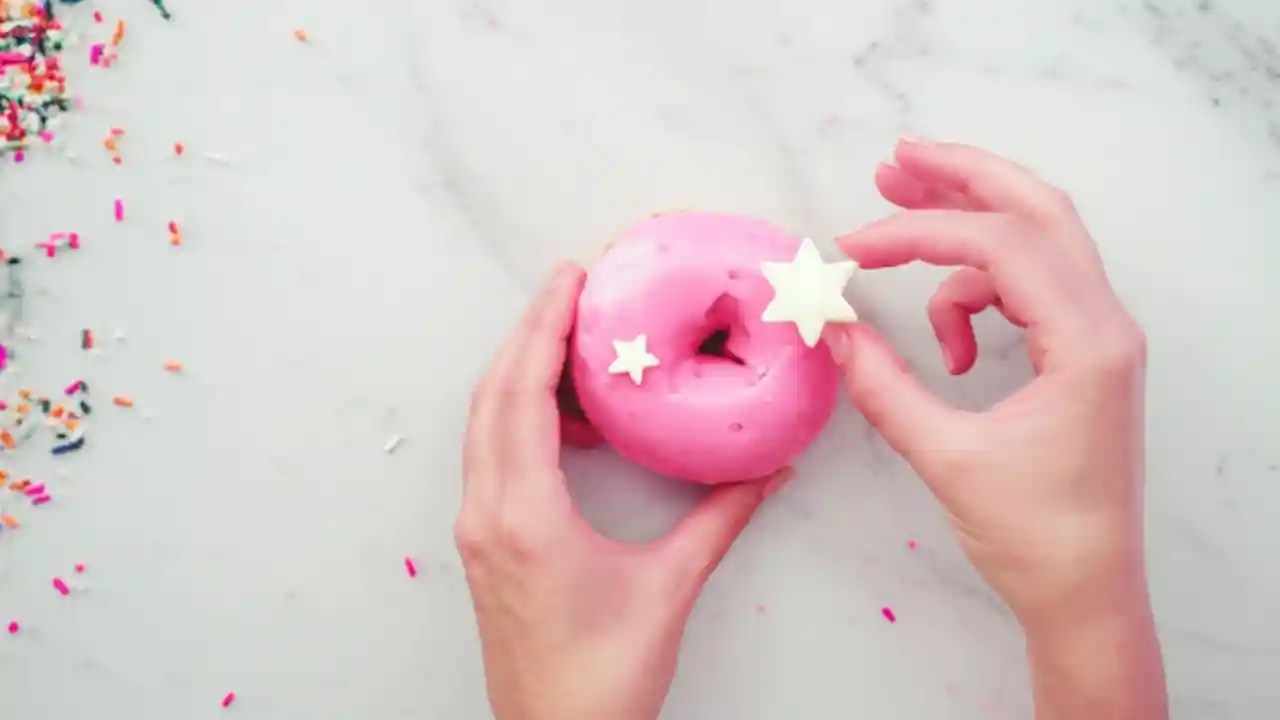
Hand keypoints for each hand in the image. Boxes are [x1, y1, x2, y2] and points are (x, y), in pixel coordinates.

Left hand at [459, 262, 790, 719]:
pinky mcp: (486, 545)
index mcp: (524, 514)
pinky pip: (494, 458)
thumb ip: (720, 521)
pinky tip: (573, 423)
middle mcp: (488, 513)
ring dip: (521, 374)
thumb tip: (766, 472)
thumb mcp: (668, 589)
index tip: (569, 280)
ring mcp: (479, 530)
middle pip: (493, 396)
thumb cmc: (602, 678)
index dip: (543, 327)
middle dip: (529, 333)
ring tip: (571, 341)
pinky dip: (522, 420)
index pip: (522, 394)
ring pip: (486, 425)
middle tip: (571, 289)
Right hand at [826, 138, 1165, 717]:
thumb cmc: (1030, 536)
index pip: (1000, 245)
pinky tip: (945, 338)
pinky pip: (1030, 287)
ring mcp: (1100, 336)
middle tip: (894, 161)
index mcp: (1087, 344)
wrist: (1085, 593)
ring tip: (892, 235)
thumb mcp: (943, 456)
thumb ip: (881, 383)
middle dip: (962, 179)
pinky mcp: (1084, 353)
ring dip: (965, 227)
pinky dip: (978, 290)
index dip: (918, 231)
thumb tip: (829, 324)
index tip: (851, 247)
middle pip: (1038, 210)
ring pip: (1037, 241)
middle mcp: (1106, 325)